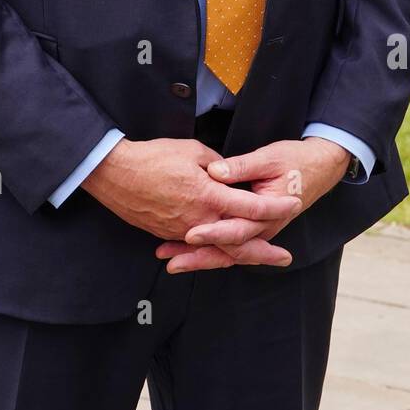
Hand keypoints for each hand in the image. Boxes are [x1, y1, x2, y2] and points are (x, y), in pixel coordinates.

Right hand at [82, 137, 300, 268]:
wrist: (116, 174)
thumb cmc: (153, 157)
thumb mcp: (191, 150)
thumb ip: (217, 164)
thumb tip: (226, 173)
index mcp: (210, 196)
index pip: (251, 206)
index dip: (275, 206)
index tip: (293, 204)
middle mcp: (200, 220)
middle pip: (239, 242)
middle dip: (264, 251)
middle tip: (284, 257)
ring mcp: (183, 230)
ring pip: (217, 249)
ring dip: (240, 255)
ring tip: (260, 259)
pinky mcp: (167, 233)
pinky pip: (195, 246)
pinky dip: (211, 252)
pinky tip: (221, 253)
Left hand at [156, 137, 348, 272]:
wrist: (321, 167)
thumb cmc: (296, 161)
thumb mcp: (269, 158)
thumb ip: (241, 167)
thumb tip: (214, 171)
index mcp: (268, 214)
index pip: (236, 230)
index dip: (212, 233)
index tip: (188, 234)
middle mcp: (263, 229)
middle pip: (228, 249)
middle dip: (198, 256)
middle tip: (169, 259)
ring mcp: (258, 231)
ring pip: (227, 252)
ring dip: (199, 257)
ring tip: (169, 261)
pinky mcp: (253, 228)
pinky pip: (229, 245)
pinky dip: (209, 250)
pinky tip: (186, 251)